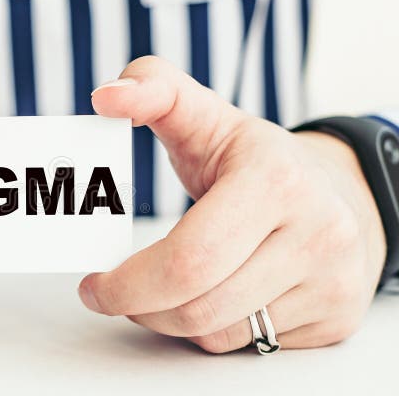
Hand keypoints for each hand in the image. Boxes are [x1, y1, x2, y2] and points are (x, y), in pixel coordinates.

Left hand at [80, 56, 385, 352]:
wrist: (342, 192)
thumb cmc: (256, 159)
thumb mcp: (205, 115)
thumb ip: (153, 91)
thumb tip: (106, 96)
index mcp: (275, 180)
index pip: (188, 257)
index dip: (128, 283)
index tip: (94, 284)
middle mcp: (317, 233)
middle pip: (200, 306)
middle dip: (139, 307)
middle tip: (109, 295)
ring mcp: (332, 281)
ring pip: (220, 333)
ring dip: (170, 320)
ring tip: (157, 291)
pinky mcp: (336, 319)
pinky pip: (250, 344)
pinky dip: (214, 328)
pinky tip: (209, 297)